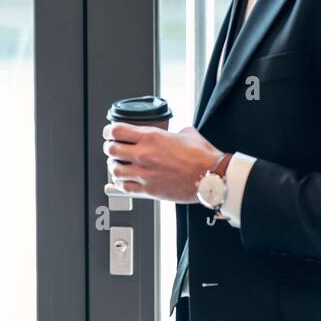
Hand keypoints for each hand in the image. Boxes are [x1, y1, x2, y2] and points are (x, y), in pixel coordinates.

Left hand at [101, 122, 220, 203]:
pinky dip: (121, 184)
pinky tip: (125, 181)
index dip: (109, 131)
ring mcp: (144, 173)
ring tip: (119, 166)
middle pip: (111, 150)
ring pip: (114, 170)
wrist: (211, 176)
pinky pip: (124, 187)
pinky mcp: (148, 190)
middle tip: (114, 149)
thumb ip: (173, 132)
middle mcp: (144, 154)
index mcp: (151, 137)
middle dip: (110, 148)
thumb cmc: (202, 157)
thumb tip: (173, 134)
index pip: (116, 131)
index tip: (109, 134)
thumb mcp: (187, 133)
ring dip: (114, 167)